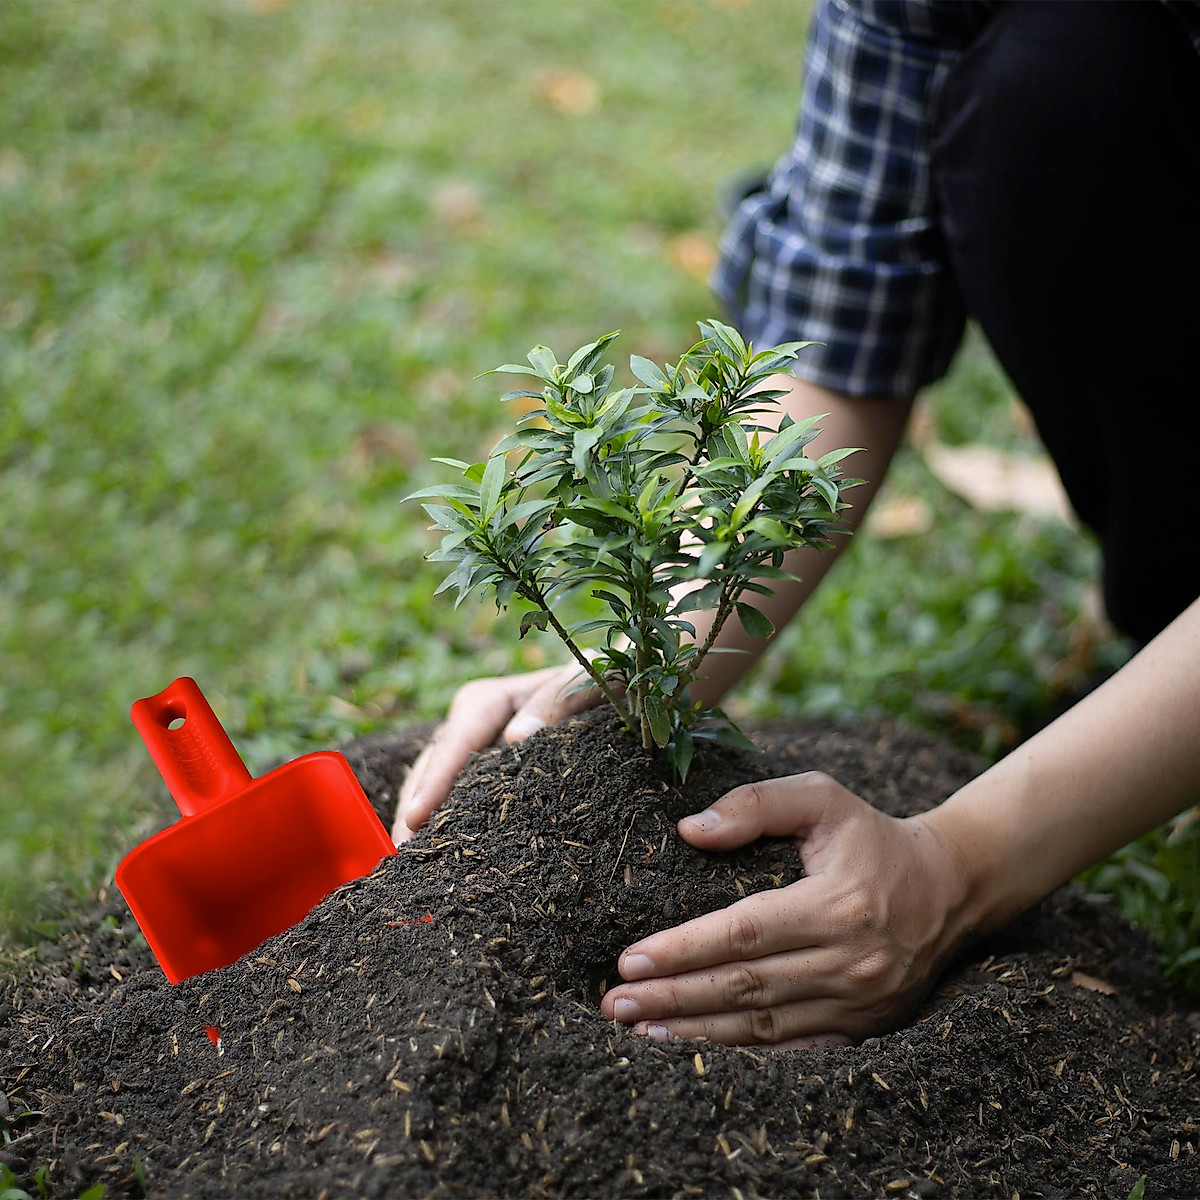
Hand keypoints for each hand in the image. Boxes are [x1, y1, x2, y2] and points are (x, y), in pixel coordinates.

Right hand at [392, 662, 599, 842]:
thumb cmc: (596, 681)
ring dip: (423, 823)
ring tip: (413, 865)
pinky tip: (442, 857)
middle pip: (432, 769)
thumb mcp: (583, 682)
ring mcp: (473, 750)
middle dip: (414, 811)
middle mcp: (469, 725)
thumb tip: (516, 738)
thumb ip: (556, 700)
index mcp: (485, 701)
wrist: (606, 686)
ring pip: (436, 787)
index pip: (453, 743)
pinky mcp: (483, 772)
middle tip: (405, 858)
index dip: (433, 781)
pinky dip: (447, 824)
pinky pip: (457, 798)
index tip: (414, 818)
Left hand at [599, 772, 970, 1046]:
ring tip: (638, 1032)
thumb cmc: (872, 837)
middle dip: (672, 998)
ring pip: (762, 1027)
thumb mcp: (822, 797)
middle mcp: (850, 962)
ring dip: (695, 1032)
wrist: (949, 888)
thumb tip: (689, 830)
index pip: (743, 933)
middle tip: (613, 1004)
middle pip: (743, 987)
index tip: (629, 960)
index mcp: (837, 905)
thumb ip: (756, 804)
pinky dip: (740, 1055)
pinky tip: (696, 1050)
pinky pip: (792, 1050)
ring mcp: (858, 1004)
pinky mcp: (862, 1028)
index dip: (683, 949)